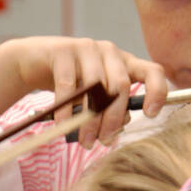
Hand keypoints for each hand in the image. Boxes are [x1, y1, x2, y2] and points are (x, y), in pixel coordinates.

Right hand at [8, 36, 168, 149]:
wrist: (33, 63)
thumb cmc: (71, 84)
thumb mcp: (95, 96)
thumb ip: (111, 107)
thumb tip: (120, 126)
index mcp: (125, 63)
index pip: (153, 72)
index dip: (157, 92)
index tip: (150, 115)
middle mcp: (110, 52)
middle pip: (121, 86)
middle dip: (113, 119)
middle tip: (104, 142)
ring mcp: (86, 48)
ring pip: (95, 88)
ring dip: (90, 120)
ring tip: (85, 141)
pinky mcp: (63, 50)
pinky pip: (68, 86)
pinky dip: (66, 111)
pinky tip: (62, 126)